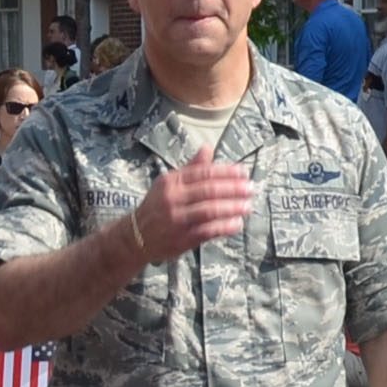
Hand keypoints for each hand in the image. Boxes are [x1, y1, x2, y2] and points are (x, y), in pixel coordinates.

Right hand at [124, 156, 254, 269]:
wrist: (136, 236)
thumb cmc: (158, 206)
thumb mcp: (169, 183)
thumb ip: (191, 168)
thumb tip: (208, 147)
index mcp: (171, 181)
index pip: (204, 173)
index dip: (226, 172)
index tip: (243, 172)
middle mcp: (173, 198)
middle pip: (209, 190)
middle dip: (233, 189)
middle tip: (250, 188)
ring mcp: (177, 219)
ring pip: (210, 210)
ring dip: (232, 208)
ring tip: (248, 206)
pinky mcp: (181, 238)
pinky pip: (207, 231)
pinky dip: (224, 227)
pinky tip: (237, 224)